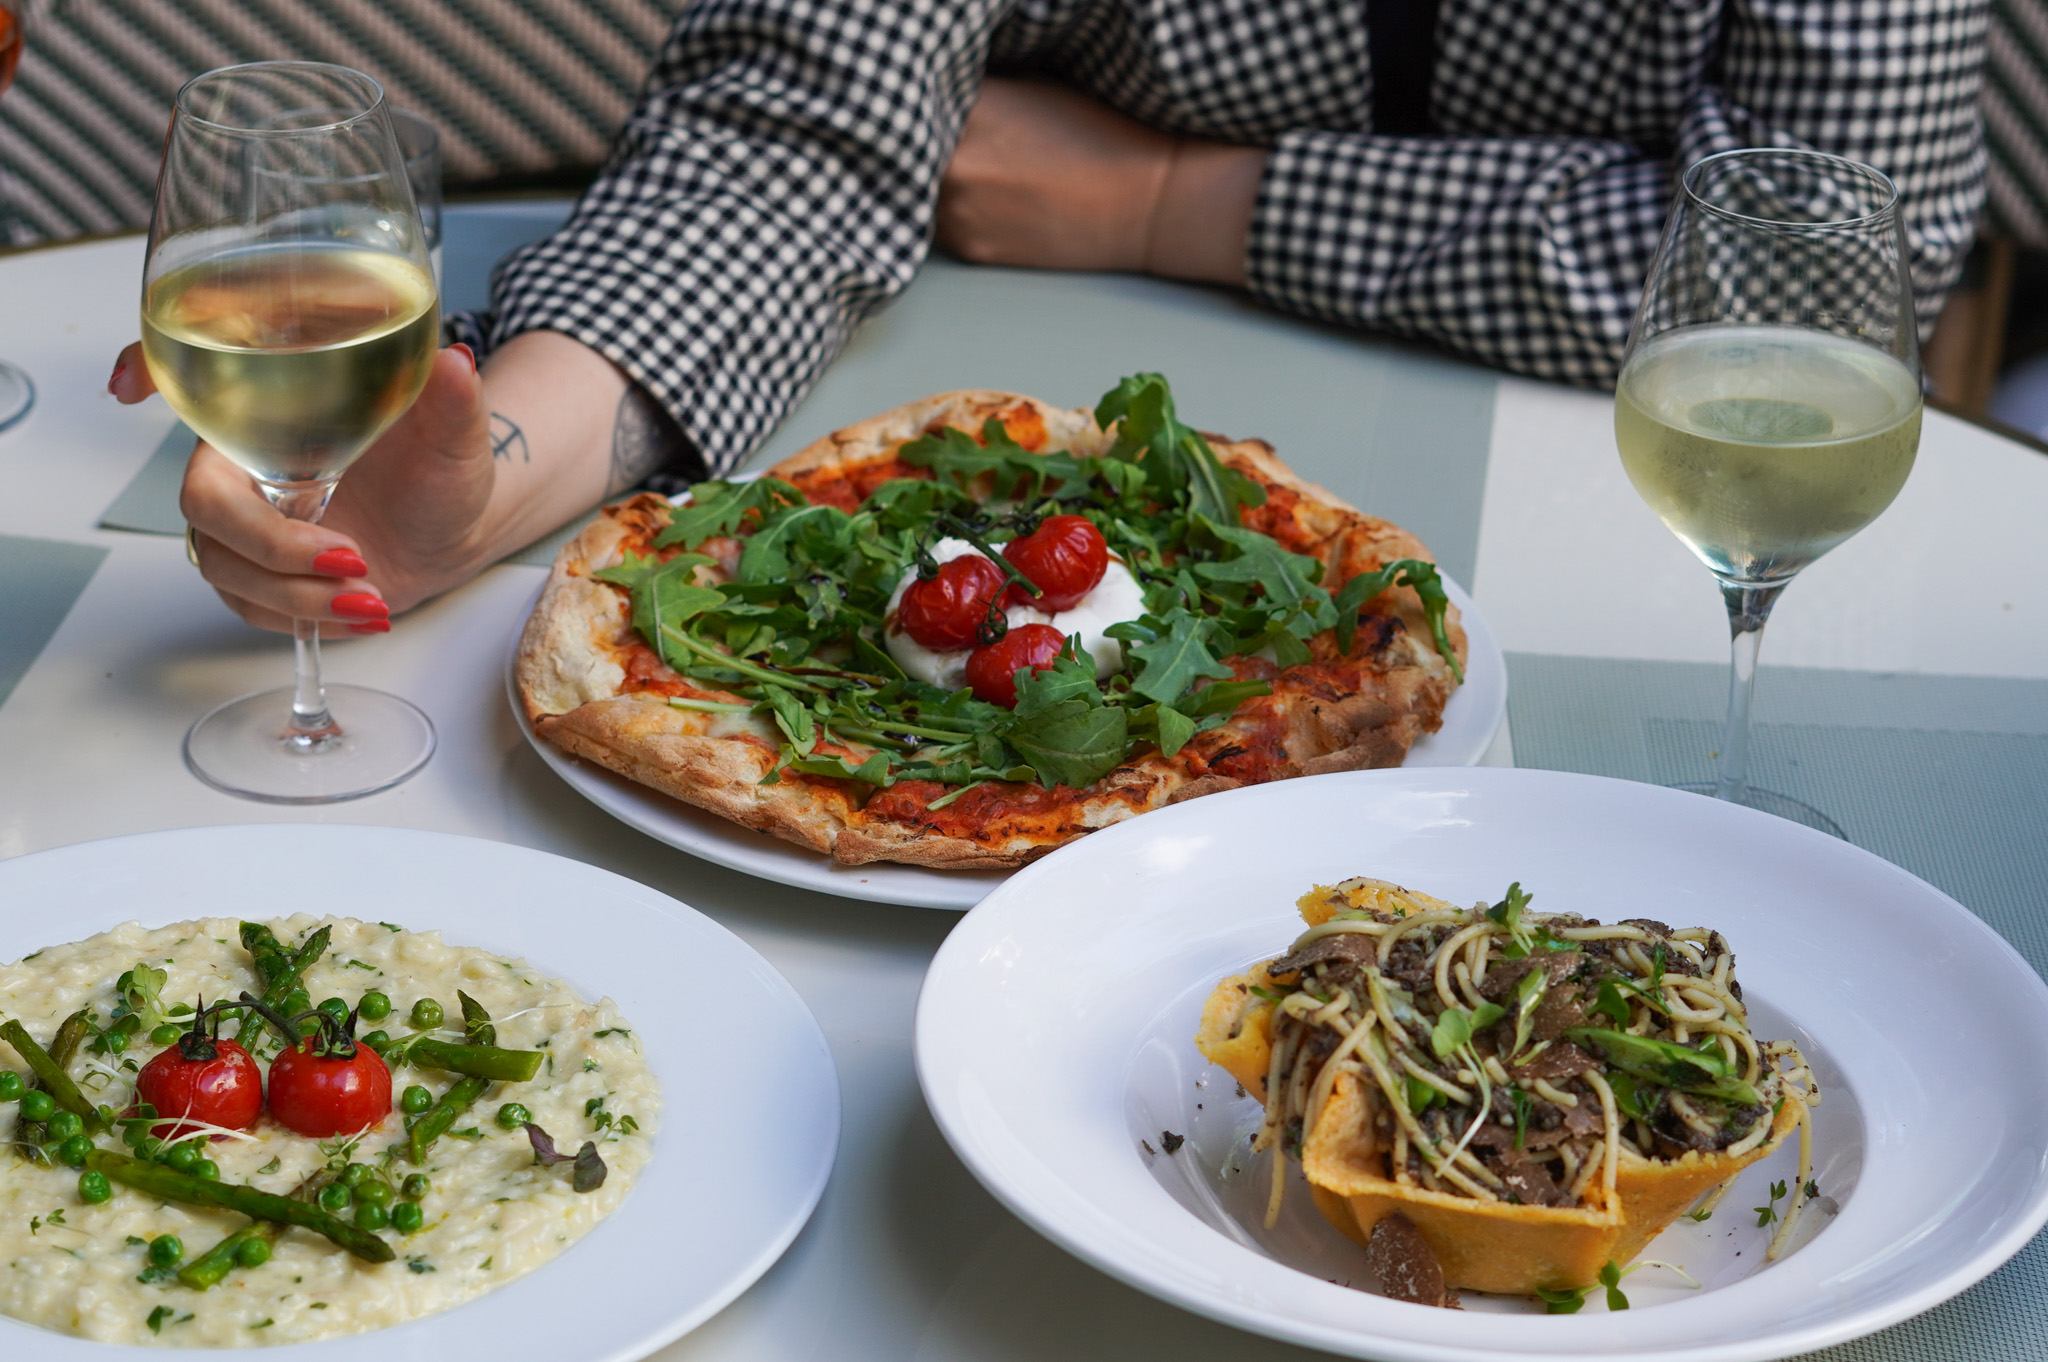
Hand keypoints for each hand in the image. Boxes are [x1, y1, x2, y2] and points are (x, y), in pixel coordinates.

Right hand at [110, 343, 492, 636]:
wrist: (453, 529)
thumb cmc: (441, 470)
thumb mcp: (456, 436)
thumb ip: (453, 402)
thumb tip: (455, 363)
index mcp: (273, 412)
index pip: (187, 378)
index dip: (144, 370)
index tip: (130, 386)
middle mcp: (246, 465)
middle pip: (204, 504)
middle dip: (271, 542)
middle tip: (352, 555)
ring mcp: (247, 523)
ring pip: (225, 565)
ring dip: (297, 592)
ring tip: (372, 598)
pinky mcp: (262, 575)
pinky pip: (253, 606)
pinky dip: (307, 618)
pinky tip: (363, 616)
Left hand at [936, 77, 1266, 284]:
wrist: (1146, 205)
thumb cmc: (1099, 134)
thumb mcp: (1030, 85)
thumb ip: (973, 91)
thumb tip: (934, 94)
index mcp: (970, 108)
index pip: (906, 98)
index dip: (914, 97)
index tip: (921, 95)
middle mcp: (954, 164)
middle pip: (904, 147)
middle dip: (918, 138)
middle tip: (945, 131)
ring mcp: (958, 212)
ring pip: (916, 188)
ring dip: (929, 176)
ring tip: (974, 163)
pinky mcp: (970, 249)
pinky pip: (937, 223)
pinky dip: (951, 207)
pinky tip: (987, 194)